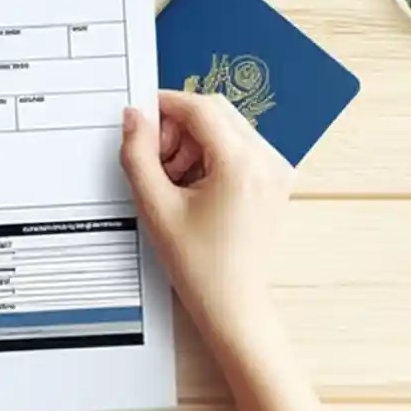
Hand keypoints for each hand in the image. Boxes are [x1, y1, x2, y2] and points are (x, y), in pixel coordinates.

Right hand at [120, 91, 292, 338]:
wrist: (233, 304)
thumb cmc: (199, 266)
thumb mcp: (156, 207)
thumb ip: (138, 155)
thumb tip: (135, 118)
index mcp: (241, 164)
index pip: (199, 108)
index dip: (164, 106)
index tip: (141, 118)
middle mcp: (267, 160)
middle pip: (215, 112)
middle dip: (179, 128)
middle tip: (157, 162)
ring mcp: (276, 170)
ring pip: (227, 128)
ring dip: (195, 143)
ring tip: (175, 182)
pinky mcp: (275, 180)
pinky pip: (240, 148)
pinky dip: (212, 156)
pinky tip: (195, 188)